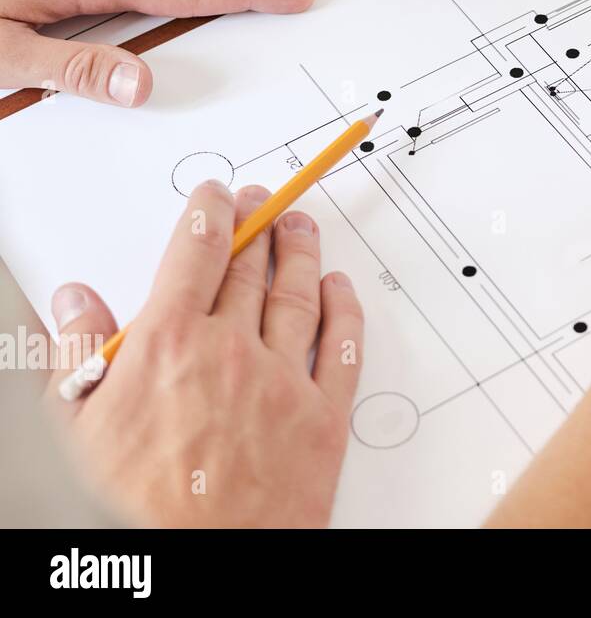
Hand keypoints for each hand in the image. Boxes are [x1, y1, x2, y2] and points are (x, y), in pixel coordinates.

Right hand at [45, 181, 362, 526]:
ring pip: (298, 296)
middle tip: (262, 202)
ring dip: (302, 253)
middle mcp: (232, 350)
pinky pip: (341, 349)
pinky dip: (345, 313)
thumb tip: (77, 300)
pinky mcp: (323, 418)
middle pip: (249, 268)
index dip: (211, 214)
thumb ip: (79, 353)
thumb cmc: (131, 507)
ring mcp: (283, 381)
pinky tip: (341, 291)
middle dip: (256, 226)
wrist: (200, 563)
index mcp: (169, 343)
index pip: (197, 252)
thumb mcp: (78, 427)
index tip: (218, 196)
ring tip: (302, 226)